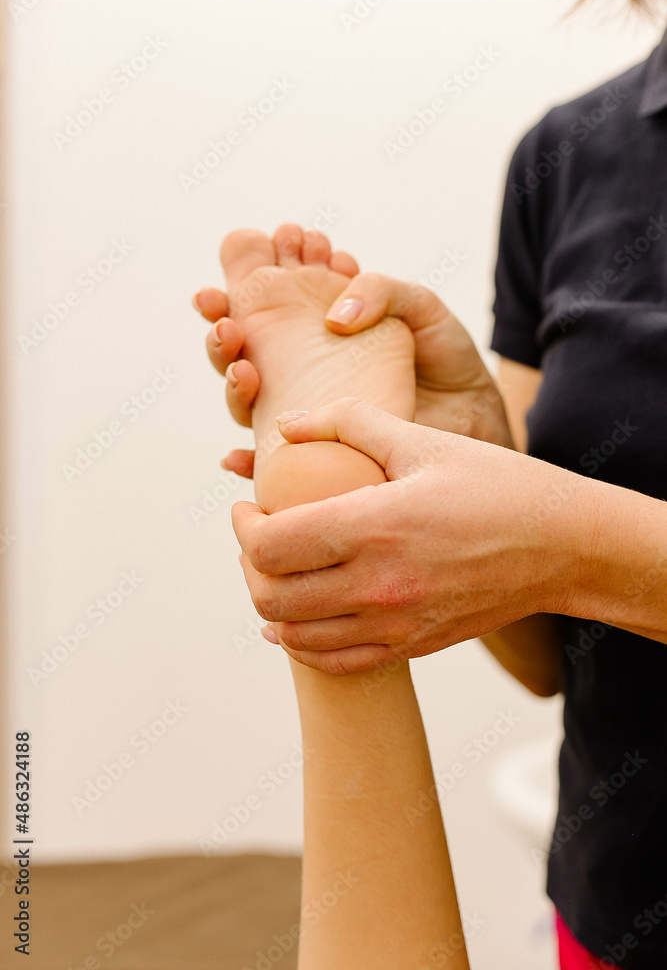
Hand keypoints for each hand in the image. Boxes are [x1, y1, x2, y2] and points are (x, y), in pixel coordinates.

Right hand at [194, 226, 513, 477]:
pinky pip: (276, 464)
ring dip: (234, 388)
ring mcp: (307, 414)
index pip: (256, 312)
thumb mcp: (417, 305)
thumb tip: (335, 318)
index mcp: (312, 330)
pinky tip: (237, 458)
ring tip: (245, 372)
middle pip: (240, 356)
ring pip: (249, 405)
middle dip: (222, 339)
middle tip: (228, 325)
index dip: (227, 302)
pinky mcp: (323, 454)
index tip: (217, 292)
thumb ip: (379, 290)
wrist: (478, 412)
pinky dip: (250, 463)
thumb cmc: (443, 356)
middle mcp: (301, 372)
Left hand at [232, 397, 594, 673]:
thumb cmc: (496, 485)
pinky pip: (335, 663)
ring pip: (294, 636)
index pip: (269, 547)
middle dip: (248, 564)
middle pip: (270, 597)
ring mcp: (396, 624)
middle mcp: (380, 585)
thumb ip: (347, 422)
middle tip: (256, 536)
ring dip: (270, 604)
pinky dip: (303, 643)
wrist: (563, 547)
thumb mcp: (424, 440)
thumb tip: (286, 424)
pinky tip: (298, 620)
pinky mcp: (412, 646)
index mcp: (376, 526)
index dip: (242, 527)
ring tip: (278, 570)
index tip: (247, 506)